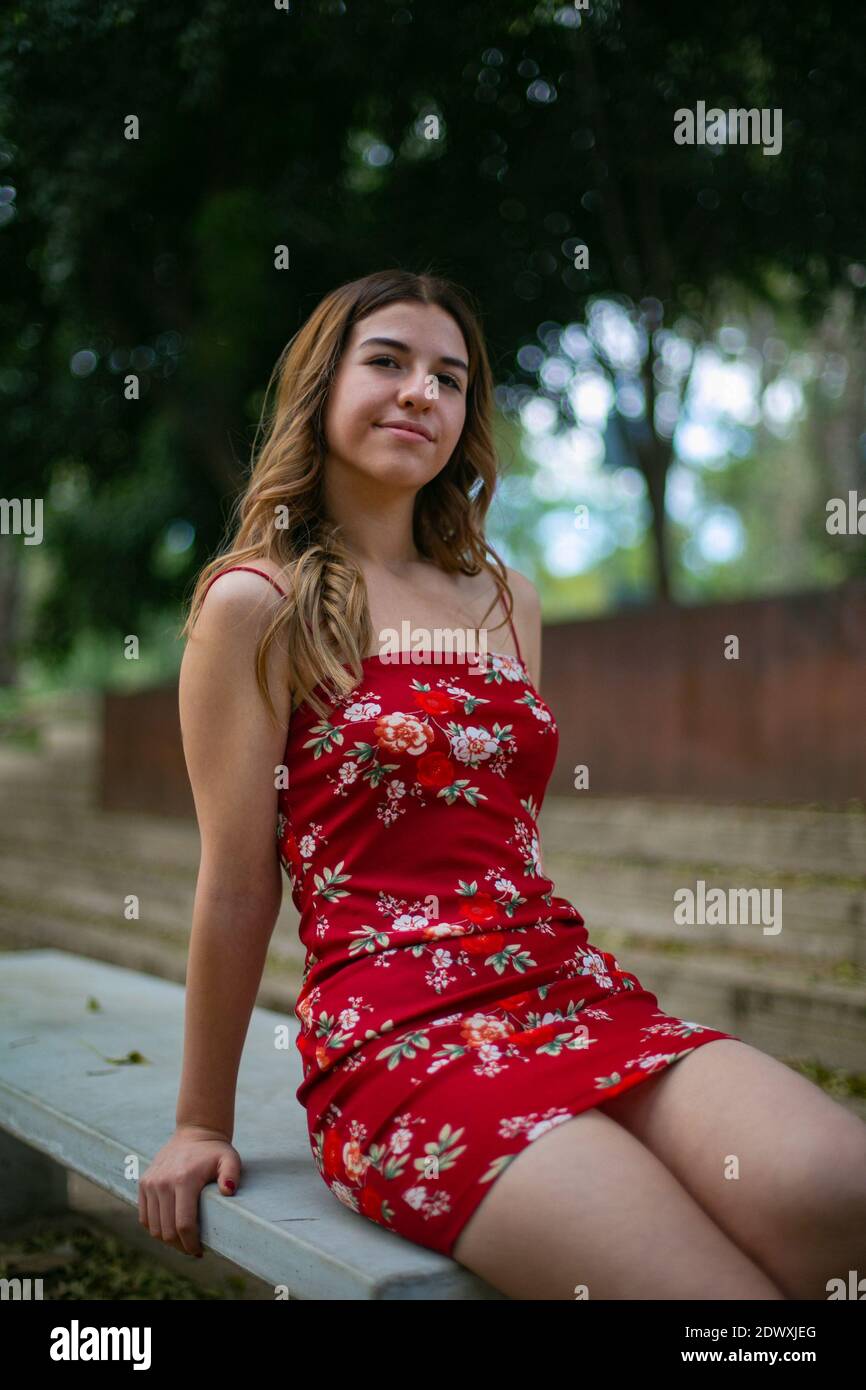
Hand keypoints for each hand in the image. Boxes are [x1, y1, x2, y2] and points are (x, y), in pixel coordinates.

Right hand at [138, 1124, 240, 1258]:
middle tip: (192, 1250)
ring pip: (153, 1227)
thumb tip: (228, 1191)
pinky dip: (155, 1228)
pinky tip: (169, 1230)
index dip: (190, 1244)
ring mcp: (150, 1183)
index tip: (199, 1252)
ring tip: (182, 1242)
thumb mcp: (230, 1159)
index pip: (183, 1224)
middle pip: (167, 1230)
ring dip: (167, 1240)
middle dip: (180, 1246)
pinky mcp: (143, 1183)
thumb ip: (232, 1174)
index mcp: (184, 1179)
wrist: (195, 1132)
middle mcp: (163, 1182)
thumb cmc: (215, 1152)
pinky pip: (144, 1217)